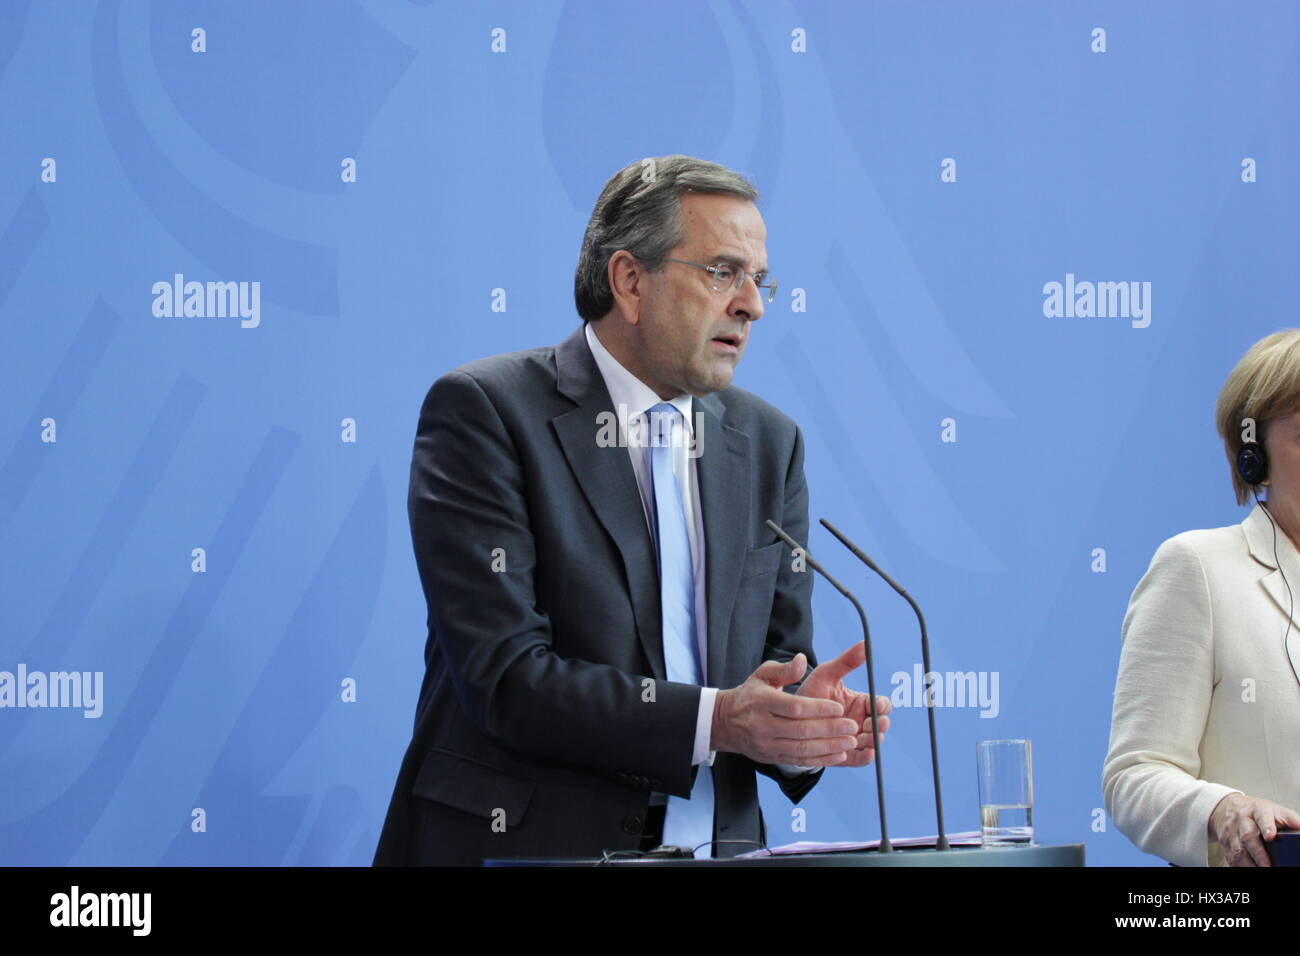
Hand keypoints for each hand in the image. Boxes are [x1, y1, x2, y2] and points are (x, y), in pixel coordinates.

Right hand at [712, 654, 859, 766]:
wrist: (726, 722)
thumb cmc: (751, 695)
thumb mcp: (763, 675)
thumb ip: (785, 669)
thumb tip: (803, 660)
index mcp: (762, 702)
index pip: (794, 707)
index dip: (818, 708)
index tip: (839, 707)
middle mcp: (763, 725)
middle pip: (800, 730)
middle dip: (829, 729)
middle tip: (852, 726)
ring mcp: (767, 744)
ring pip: (802, 749)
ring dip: (829, 747)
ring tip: (851, 741)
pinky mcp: (772, 757)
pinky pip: (799, 761)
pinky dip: (821, 760)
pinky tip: (838, 755)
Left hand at [795, 641, 890, 767]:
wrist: (789, 718)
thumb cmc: (811, 693)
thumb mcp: (827, 674)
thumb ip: (846, 661)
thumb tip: (864, 644)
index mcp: (862, 702)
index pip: (881, 704)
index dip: (882, 706)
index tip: (876, 706)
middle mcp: (861, 721)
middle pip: (880, 725)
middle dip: (880, 725)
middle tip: (872, 724)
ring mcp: (855, 738)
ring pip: (873, 742)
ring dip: (873, 740)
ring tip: (864, 737)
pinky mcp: (846, 754)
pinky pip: (860, 758)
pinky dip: (866, 757)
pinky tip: (866, 753)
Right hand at [1208, 792, 1299, 865]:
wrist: (1228, 808)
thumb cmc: (1257, 812)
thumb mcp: (1275, 810)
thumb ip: (1292, 821)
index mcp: (1257, 810)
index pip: (1262, 816)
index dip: (1266, 826)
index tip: (1271, 836)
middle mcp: (1242, 820)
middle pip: (1247, 836)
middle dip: (1258, 853)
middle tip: (1268, 866)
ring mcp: (1231, 832)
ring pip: (1238, 850)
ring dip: (1249, 864)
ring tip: (1261, 871)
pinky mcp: (1225, 844)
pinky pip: (1231, 858)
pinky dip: (1240, 867)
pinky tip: (1249, 869)